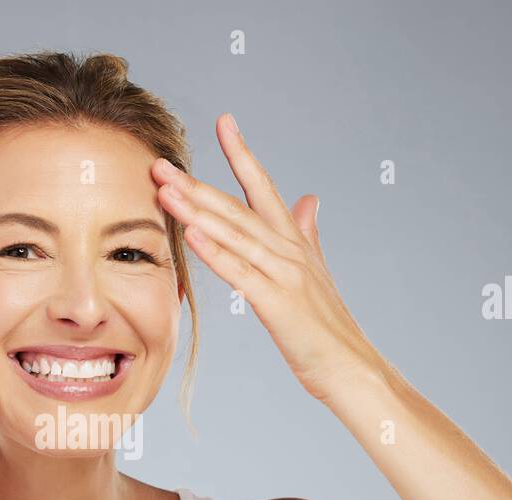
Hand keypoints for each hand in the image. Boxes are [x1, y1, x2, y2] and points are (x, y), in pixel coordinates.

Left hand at [153, 113, 384, 401]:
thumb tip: (310, 198)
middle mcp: (289, 249)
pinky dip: (215, 253)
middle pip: (236, 208)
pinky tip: (191, 235)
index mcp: (294, 240)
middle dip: (196, 184)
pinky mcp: (277, 303)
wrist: (352, 366)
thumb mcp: (316, 271)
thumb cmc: (326, 325)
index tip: (224, 122)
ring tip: (165, 189)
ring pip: (233, 234)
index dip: (243, 154)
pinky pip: (240, 273)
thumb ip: (308, 232)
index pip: (263, 188)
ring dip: (197, 210)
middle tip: (160, 163)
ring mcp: (284, 274)